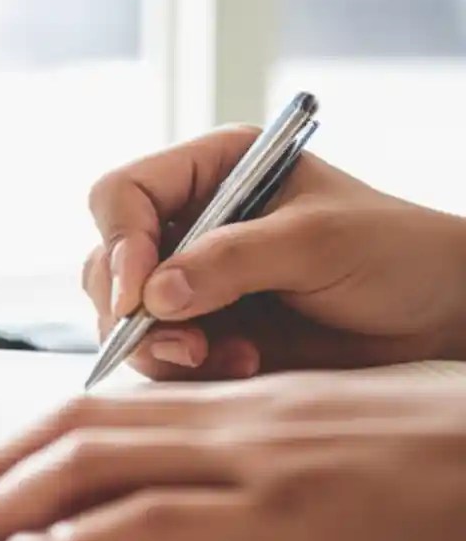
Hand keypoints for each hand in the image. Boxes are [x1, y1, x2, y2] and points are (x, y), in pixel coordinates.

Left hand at [0, 377, 465, 540]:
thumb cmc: (444, 451)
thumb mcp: (328, 442)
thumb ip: (249, 459)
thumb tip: (192, 500)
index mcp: (237, 404)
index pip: (99, 410)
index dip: (22, 443)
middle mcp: (230, 422)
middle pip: (74, 431)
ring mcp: (253, 465)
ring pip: (95, 466)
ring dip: (8, 504)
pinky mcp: (286, 519)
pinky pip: (158, 519)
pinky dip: (83, 537)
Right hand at [83, 125, 465, 379]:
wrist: (438, 313)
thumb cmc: (393, 252)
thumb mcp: (315, 242)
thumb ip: (231, 261)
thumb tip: (154, 295)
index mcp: (209, 171)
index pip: (122, 195)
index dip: (120, 243)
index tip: (140, 296)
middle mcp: (188, 221)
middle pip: (108, 261)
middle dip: (133, 309)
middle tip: (183, 344)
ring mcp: (191, 278)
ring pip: (124, 316)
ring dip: (162, 346)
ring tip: (223, 358)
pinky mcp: (203, 328)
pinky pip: (158, 354)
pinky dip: (187, 369)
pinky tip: (243, 365)